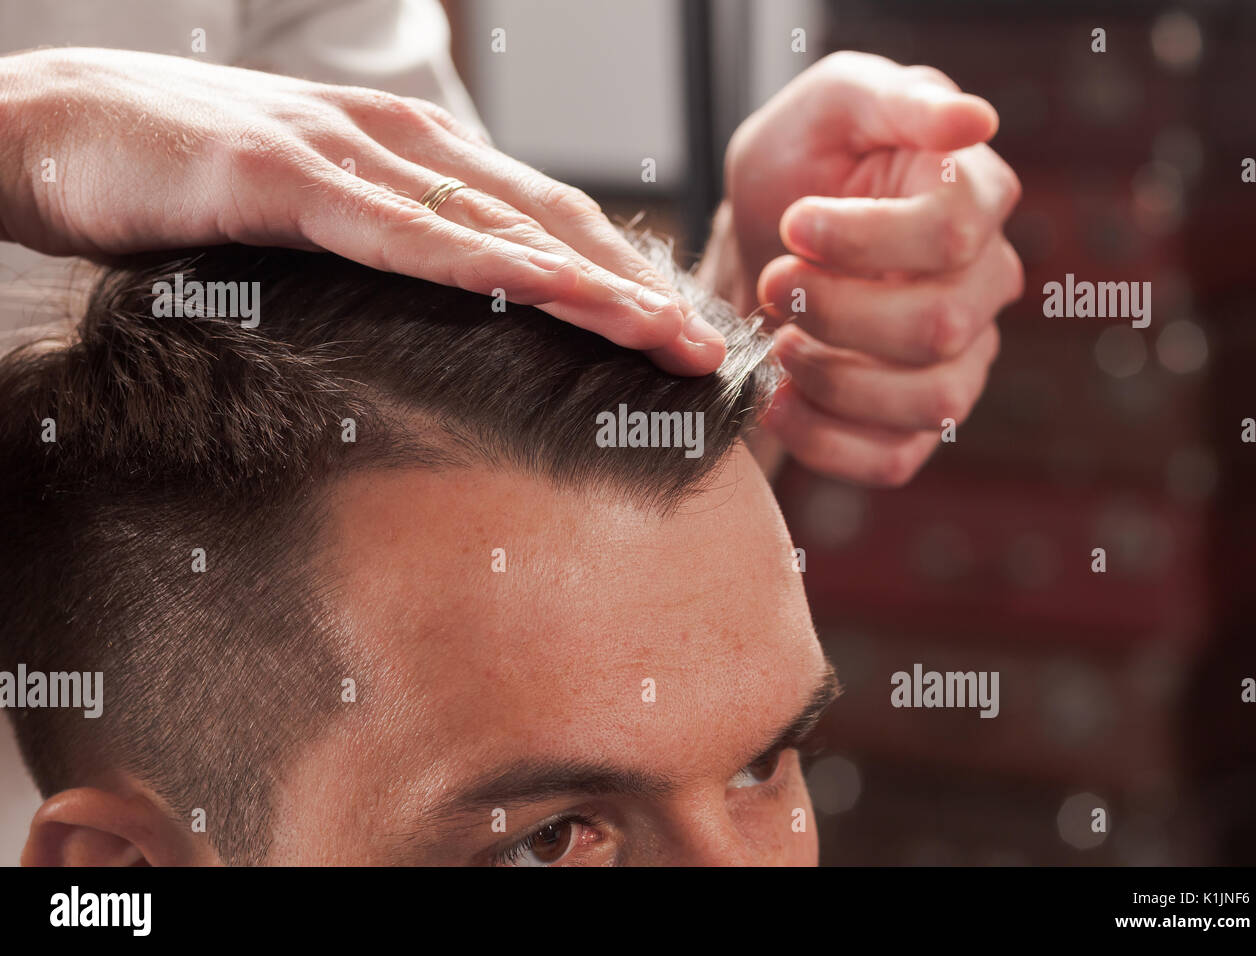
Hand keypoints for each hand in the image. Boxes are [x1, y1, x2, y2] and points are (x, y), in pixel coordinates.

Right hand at [0, 47, 725, 373]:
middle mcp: (405, 144)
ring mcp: (353, 155)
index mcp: (418, 157)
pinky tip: (545, 291)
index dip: (619, 276)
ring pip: (499, 223)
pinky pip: (406, 230)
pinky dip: (484, 263)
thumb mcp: (312, 225)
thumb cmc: (186, 182)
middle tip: (706, 349)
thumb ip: (386, 254)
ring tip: (662, 333)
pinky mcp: (290, 177)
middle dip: (636, 287)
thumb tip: (450, 317)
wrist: (54, 127)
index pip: (544, 221)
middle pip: (550, 220)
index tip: (676, 336)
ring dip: (590, 280)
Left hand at [706, 51, 1023, 484]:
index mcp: (976, 197)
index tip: (792, 225)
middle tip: (772, 285)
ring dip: (834, 382)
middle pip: (938, 327)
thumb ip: (901, 101)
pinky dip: (825, 442)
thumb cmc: (806, 161)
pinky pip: (894, 459)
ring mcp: (960, 358)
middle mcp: (984, 283)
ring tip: (778, 345)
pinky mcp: (917, 419)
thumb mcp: (836, 104)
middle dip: (834, 313)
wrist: (763, 234)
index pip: (952, 233)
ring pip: (929, 402)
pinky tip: (777, 402)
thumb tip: (976, 120)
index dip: (863, 239)